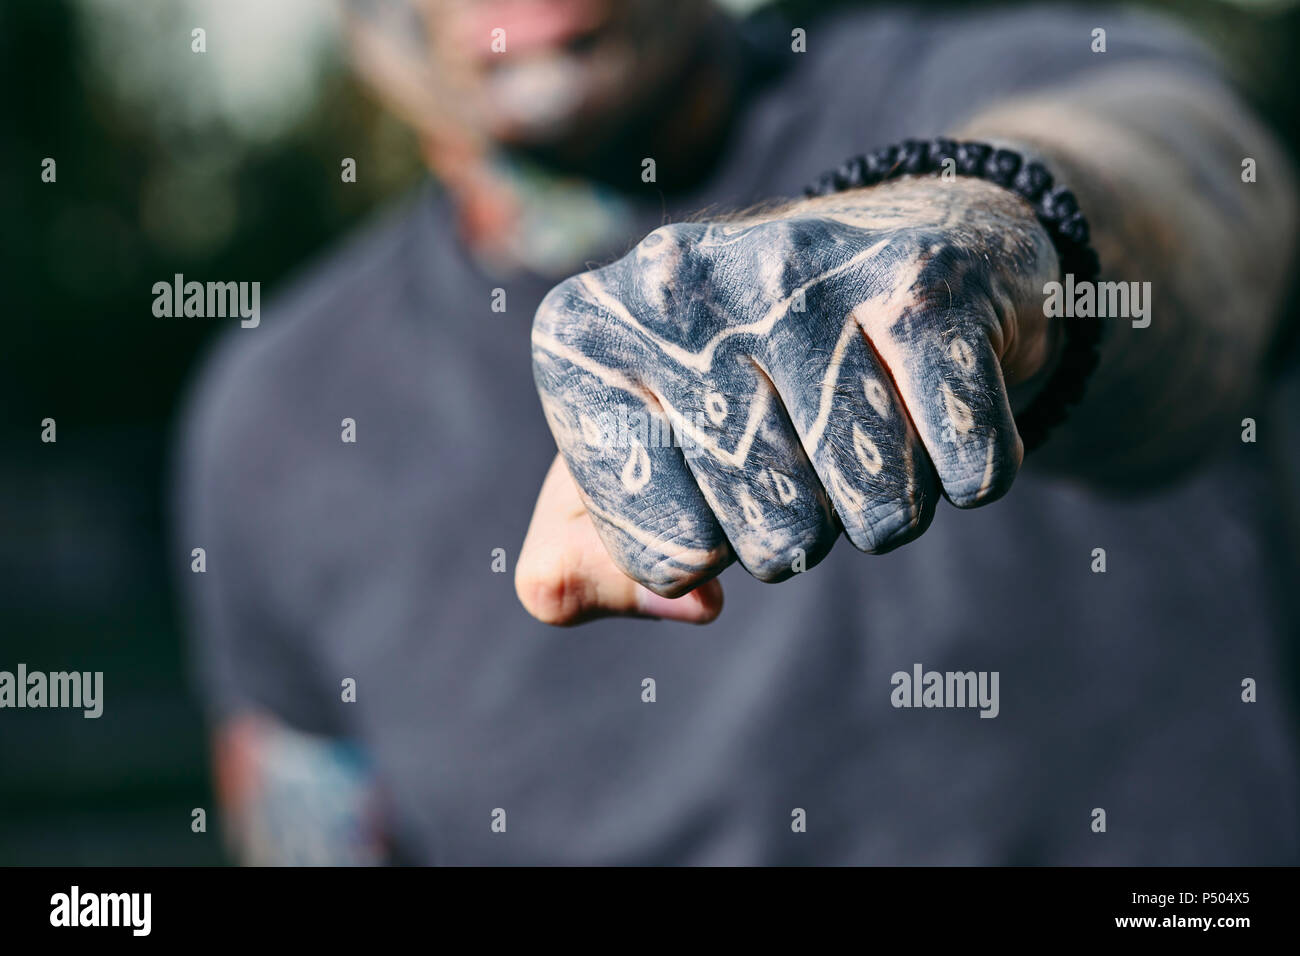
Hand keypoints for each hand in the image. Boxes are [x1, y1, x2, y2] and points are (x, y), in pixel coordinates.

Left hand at [517, 176, 1059, 623]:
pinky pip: (968, 467)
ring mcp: (800, 270)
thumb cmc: (731, 381)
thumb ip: (582, 566)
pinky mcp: (921, 278)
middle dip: (801, 531)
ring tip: (866, 422)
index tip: (713, 477)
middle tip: (801, 449)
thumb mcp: (634, 461)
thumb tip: (683, 603)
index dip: (706, 550)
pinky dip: (972, 469)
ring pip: (878, 508)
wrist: (874, 250)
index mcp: (582, 336)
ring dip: (890, 503)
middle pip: (771, 536)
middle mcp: (677, 285)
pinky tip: (936, 406)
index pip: (663, 553)